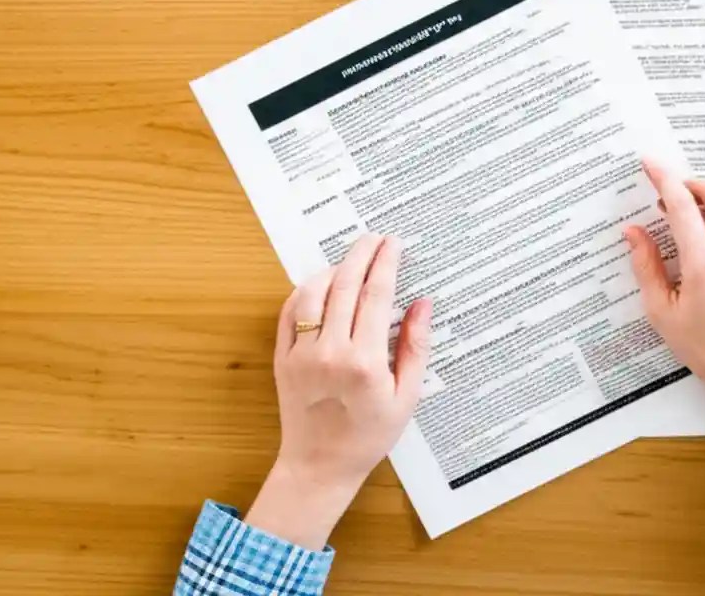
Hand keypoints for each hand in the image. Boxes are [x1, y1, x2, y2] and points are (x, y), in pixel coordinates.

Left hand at [244, 234, 432, 549]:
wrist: (320, 466)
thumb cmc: (368, 436)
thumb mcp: (406, 396)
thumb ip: (415, 347)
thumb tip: (422, 304)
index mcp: (365, 361)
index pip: (376, 295)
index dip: (386, 263)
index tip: (394, 244)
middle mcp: (330, 352)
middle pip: (345, 285)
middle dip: (361, 255)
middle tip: (374, 238)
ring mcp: (301, 354)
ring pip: (313, 293)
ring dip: (332, 269)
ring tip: (350, 260)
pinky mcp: (282, 358)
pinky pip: (290, 312)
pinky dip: (305, 291)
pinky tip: (321, 285)